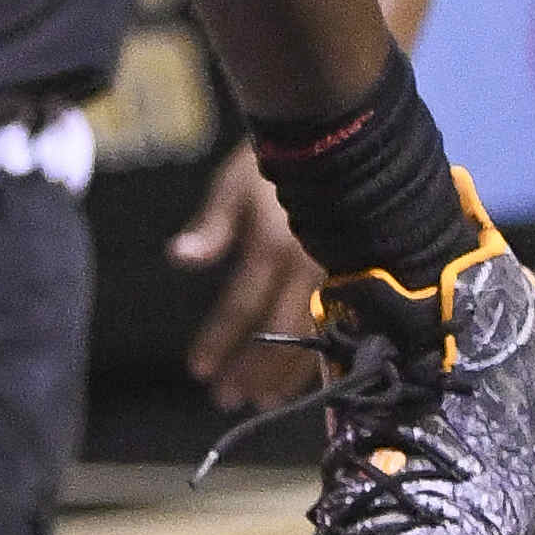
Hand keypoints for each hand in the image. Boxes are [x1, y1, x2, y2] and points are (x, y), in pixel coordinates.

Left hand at [169, 144, 325, 410]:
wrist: (336, 133)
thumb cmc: (277, 157)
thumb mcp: (234, 183)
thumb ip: (211, 227)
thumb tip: (179, 258)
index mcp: (273, 246)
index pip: (240, 306)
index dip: (218, 340)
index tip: (198, 370)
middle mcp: (307, 267)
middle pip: (276, 333)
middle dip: (250, 370)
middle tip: (225, 399)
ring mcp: (335, 274)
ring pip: (310, 337)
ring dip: (284, 373)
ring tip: (261, 401)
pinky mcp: (355, 275)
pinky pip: (338, 326)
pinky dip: (320, 356)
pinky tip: (308, 377)